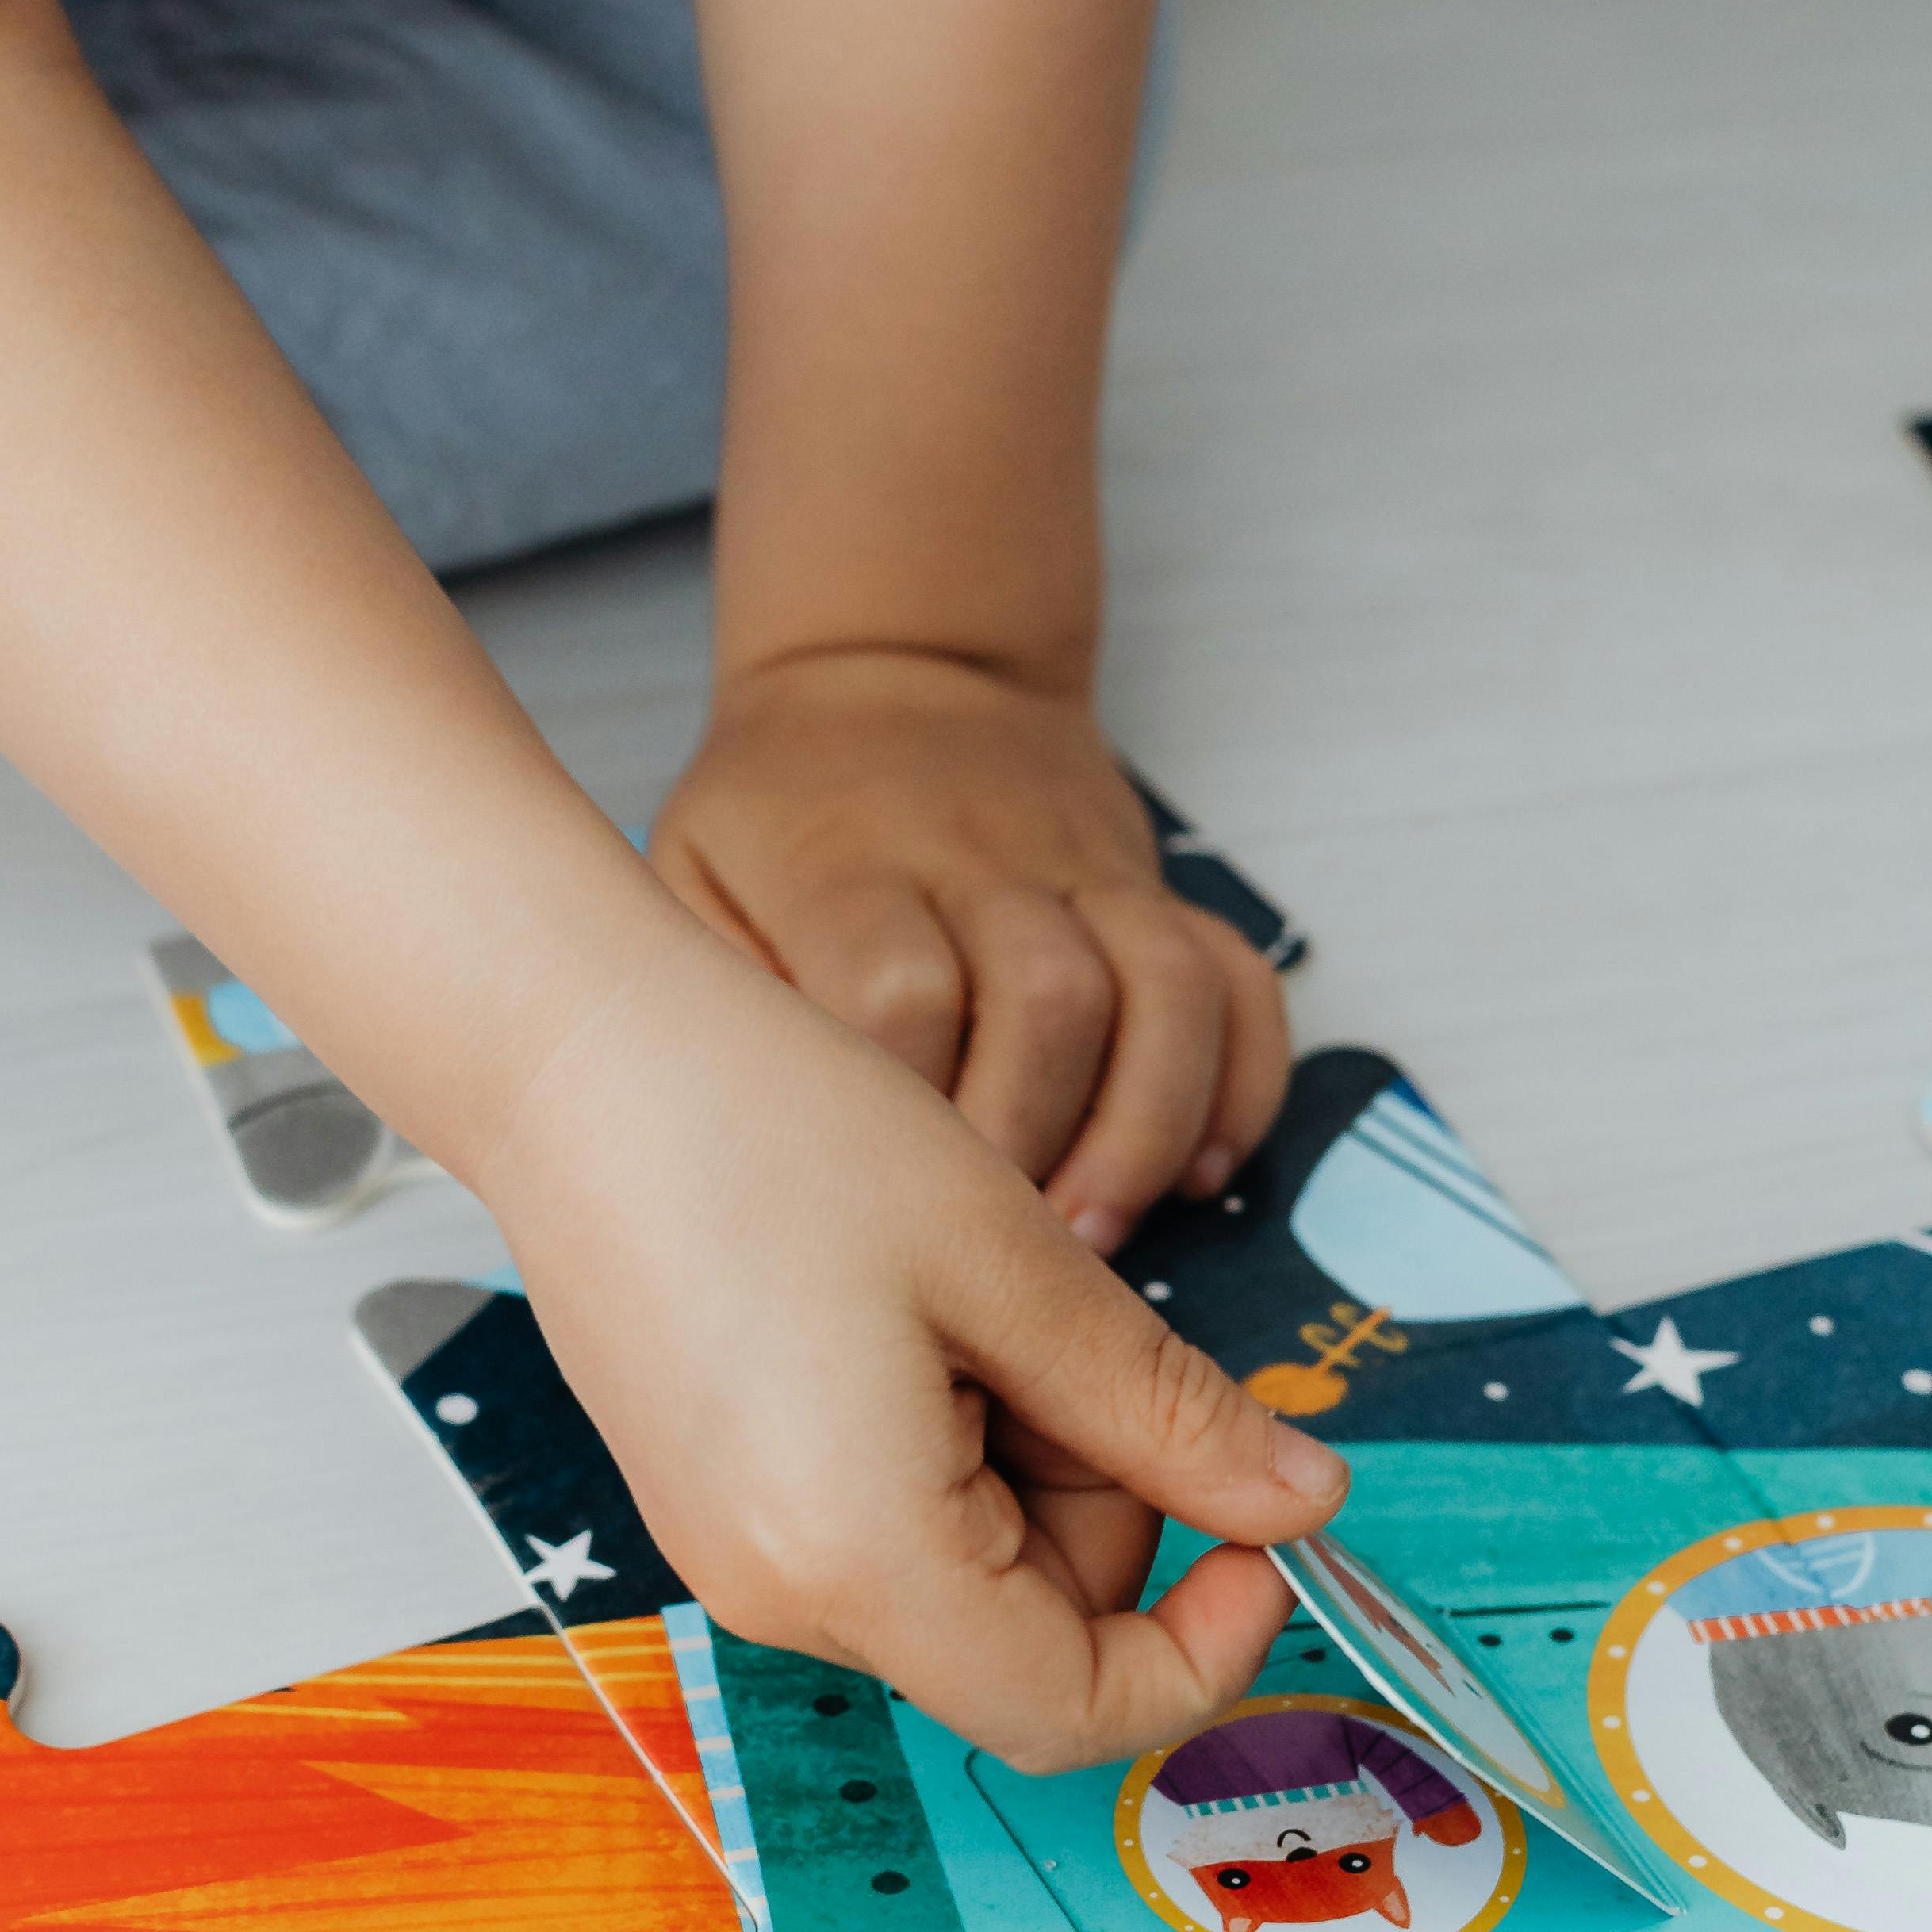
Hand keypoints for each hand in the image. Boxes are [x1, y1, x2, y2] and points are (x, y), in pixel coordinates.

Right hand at [481, 933, 1344, 1773]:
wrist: (574, 1062)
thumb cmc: (776, 1135)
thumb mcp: (1016, 1267)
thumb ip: (1169, 1415)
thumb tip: (1306, 1505)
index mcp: (860, 1562)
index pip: (1076, 1713)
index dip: (1202, 1649)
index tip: (1262, 1525)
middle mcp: (783, 1598)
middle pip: (1032, 1634)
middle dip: (1105, 1498)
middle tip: (1058, 1326)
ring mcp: (740, 1560)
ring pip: (973, 1574)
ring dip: (1027, 1455)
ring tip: (958, 1298)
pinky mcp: (723, 1510)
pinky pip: (893, 1529)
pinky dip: (952, 1442)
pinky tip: (902, 1317)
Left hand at [651, 652, 1292, 1252]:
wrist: (890, 672)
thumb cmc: (774, 814)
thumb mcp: (690, 875)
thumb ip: (721, 996)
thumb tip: (751, 1155)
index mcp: (845, 860)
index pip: (901, 989)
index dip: (910, 1112)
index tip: (882, 1209)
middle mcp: (979, 856)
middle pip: (1049, 1000)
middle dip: (1034, 1145)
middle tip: (996, 1260)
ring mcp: (1083, 867)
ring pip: (1162, 990)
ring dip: (1142, 1130)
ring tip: (1093, 1238)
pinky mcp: (1154, 885)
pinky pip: (1238, 980)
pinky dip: (1240, 1084)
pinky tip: (1199, 1176)